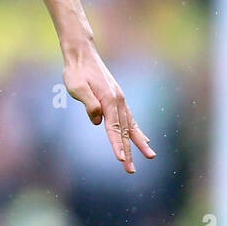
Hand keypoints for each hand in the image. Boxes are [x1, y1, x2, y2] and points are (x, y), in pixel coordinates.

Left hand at [62, 43, 155, 173]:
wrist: (81, 54)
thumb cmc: (75, 71)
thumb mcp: (76, 86)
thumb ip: (88, 103)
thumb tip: (98, 120)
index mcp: (109, 100)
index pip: (113, 128)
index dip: (116, 145)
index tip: (121, 160)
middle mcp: (118, 101)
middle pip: (125, 131)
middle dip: (129, 151)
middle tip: (131, 171)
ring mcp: (120, 100)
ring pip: (131, 126)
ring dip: (139, 143)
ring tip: (150, 156)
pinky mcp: (117, 99)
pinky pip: (130, 119)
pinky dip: (137, 130)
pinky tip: (144, 138)